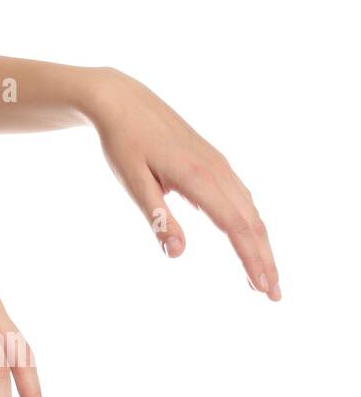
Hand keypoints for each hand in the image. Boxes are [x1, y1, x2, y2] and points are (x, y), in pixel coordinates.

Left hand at [85, 68, 280, 299]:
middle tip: (273, 295)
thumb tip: (177, 253)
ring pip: (249, 209)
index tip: (263, 288)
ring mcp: (218, 163)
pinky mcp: (213, 160)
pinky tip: (249, 237)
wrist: (122, 100)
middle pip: (251, 222)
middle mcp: (216, 170)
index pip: (236, 227)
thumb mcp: (131, 179)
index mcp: (197, 177)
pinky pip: (240, 196)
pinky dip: (250, 222)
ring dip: (260, 244)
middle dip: (264, 259)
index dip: (252, 259)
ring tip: (263, 276)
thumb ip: (156, 215)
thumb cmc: (122, 141)